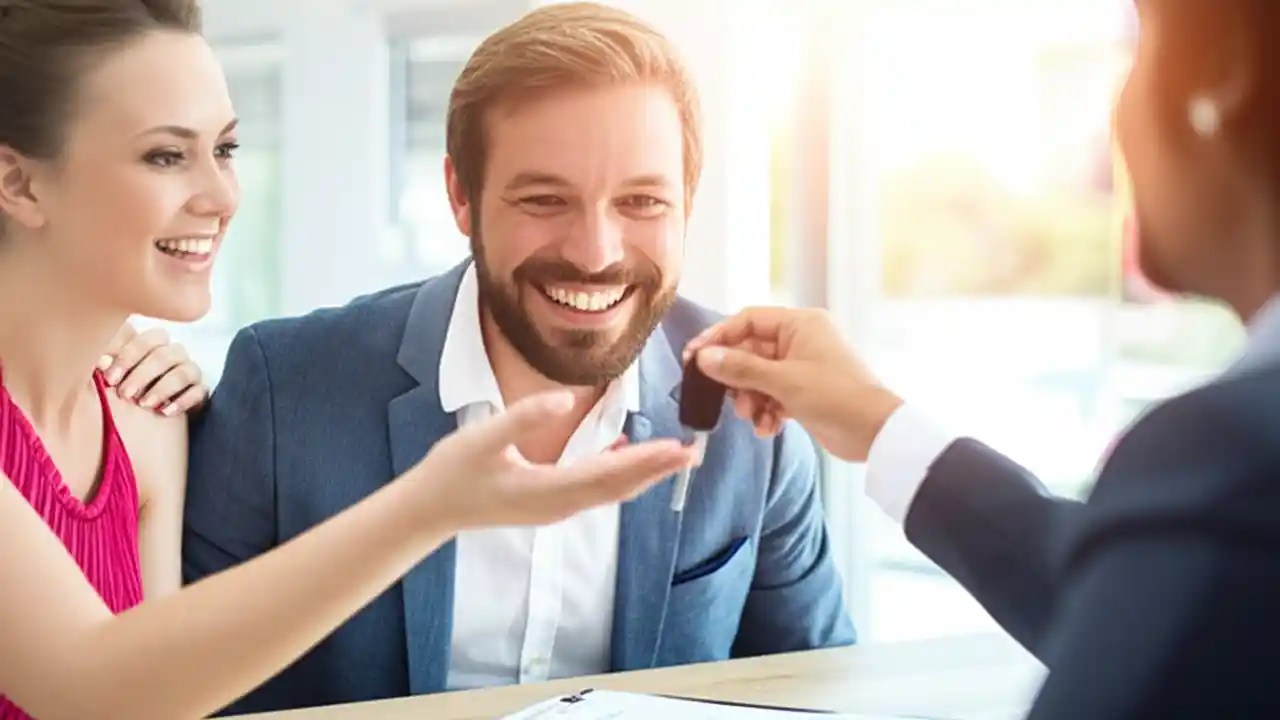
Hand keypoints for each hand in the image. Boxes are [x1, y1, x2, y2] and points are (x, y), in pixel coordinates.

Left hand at [99, 323, 207, 416]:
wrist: (139, 432)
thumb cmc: (119, 400)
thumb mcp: (108, 382)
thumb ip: (104, 368)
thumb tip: (103, 362)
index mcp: (146, 346)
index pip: (143, 338)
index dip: (126, 355)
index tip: (108, 377)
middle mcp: (170, 354)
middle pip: (164, 353)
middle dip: (143, 373)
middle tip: (125, 394)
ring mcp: (188, 372)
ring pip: (184, 371)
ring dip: (162, 388)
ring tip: (144, 405)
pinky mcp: (201, 392)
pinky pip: (199, 391)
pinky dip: (183, 401)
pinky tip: (165, 412)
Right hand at [412, 390, 697, 528]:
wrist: (429, 510)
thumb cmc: (451, 472)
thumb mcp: (482, 438)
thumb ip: (523, 418)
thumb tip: (563, 399)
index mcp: (547, 491)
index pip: (608, 475)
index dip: (646, 462)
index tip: (677, 449)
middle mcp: (559, 505)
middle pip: (619, 487)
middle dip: (657, 470)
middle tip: (693, 453)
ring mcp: (555, 507)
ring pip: (610, 490)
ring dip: (643, 472)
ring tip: (674, 456)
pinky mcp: (548, 502)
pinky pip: (593, 488)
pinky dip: (617, 472)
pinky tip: (627, 451)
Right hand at [682, 307, 901, 461]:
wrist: (875, 433)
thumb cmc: (835, 397)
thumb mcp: (783, 381)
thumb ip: (740, 368)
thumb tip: (704, 357)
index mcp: (800, 324)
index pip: (747, 321)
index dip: (718, 337)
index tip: (694, 357)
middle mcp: (801, 340)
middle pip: (750, 351)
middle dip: (737, 379)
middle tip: (728, 399)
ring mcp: (803, 366)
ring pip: (759, 377)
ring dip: (751, 399)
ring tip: (753, 418)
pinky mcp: (805, 391)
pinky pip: (773, 394)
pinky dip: (767, 411)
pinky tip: (768, 429)